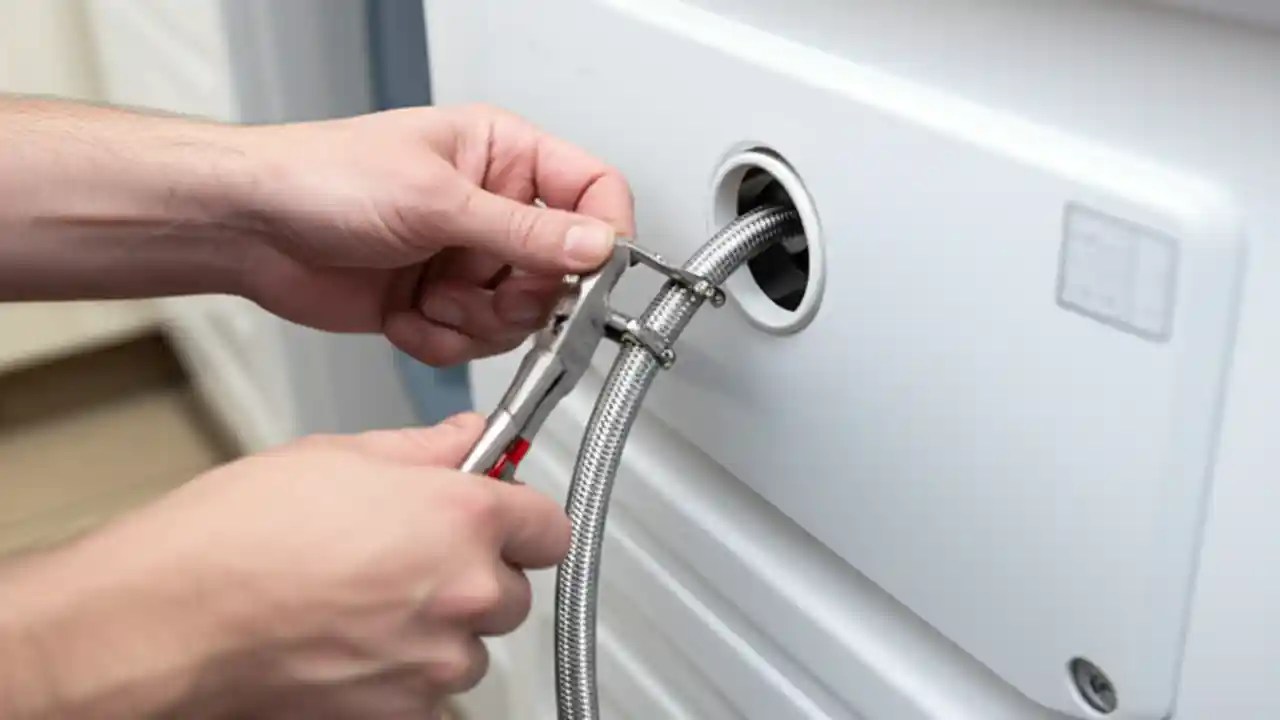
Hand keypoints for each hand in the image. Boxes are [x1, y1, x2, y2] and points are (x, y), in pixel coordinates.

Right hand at [0, 414, 568, 718]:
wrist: (166, 622)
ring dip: (437, 628)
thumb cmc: (232, 538)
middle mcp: (464, 594)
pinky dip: (401, 673)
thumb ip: (424, 450)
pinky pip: (428, 692)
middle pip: (511, 590)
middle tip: (408, 556)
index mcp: (461, 519)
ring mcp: (435, 663)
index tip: (500, 517)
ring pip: (470, 647)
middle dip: (473, 573)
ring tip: (363, 601)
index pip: (547, 526)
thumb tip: (465, 440)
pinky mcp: (402, 714)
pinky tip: (347, 641)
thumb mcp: (337, 457)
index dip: (520, 518)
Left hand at [232, 104, 634, 365]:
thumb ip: (524, 231)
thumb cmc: (323, 178)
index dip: (603, 235)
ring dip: (472, 321)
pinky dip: (439, 340)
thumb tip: (596, 246)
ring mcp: (466, 259)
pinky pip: (473, 343)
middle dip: (520, 296)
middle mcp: (492, 208)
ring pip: (518, 318)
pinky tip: (404, 315)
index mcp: (504, 156)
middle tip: (485, 290)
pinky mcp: (439, 304)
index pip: (593, 190)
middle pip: (561, 271)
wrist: (250, 229)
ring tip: (430, 296)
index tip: (591, 274)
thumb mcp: (436, 199)